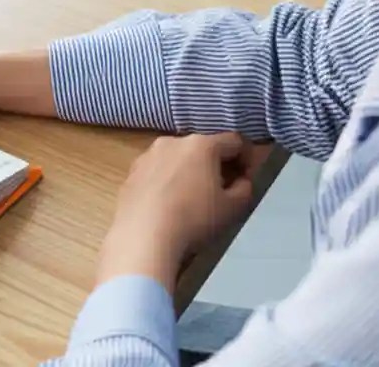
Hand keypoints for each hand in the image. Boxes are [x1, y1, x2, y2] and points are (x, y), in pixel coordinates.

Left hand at [97, 133, 259, 292]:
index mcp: (201, 144)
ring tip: (193, 199)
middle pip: (203, 147)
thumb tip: (240, 180)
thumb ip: (245, 187)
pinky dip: (168, 181)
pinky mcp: (131, 172)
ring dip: (190, 171)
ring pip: (178, 158)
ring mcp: (147, 156)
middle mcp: (171, 142)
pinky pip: (157, 171)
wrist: (142, 236)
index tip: (247, 180)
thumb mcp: (233, 207)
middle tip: (223, 190)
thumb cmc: (194, 219)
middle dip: (217, 165)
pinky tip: (168, 204)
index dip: (247, 159)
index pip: (235, 141)